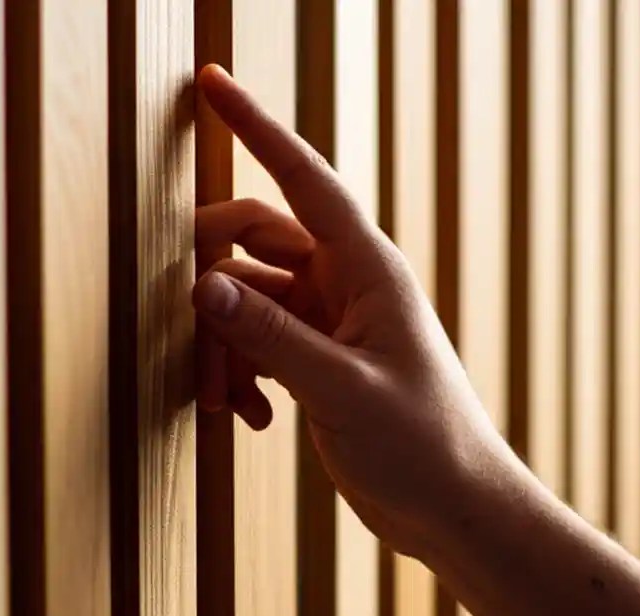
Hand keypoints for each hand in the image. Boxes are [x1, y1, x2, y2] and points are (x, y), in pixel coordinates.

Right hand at [194, 65, 509, 559]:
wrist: (454, 509)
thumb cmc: (423, 446)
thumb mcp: (343, 391)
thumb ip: (272, 338)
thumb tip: (203, 288)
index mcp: (366, 269)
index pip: (303, 178)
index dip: (257, 127)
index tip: (213, 83)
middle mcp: (344, 282)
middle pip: (253, 239)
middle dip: (209, 279)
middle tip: (185, 322)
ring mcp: (328, 320)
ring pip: (245, 299)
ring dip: (222, 346)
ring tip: (225, 403)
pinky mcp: (315, 357)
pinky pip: (254, 340)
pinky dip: (240, 373)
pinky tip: (253, 419)